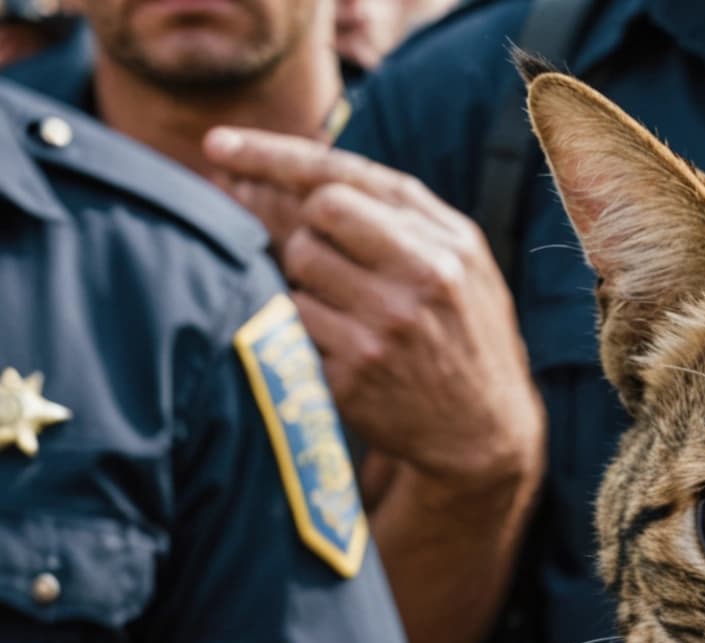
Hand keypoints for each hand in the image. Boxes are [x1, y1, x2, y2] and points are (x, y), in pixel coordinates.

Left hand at [204, 128, 543, 495]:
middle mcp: (425, 276)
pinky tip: (342, 346)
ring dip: (307, 281)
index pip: (348, 177)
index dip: (274, 156)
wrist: (485, 432)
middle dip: (310, 227)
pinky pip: (294, 320)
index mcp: (452, 242)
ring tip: (349, 310)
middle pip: (318, 212)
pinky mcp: (355, 372)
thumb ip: (392, 218)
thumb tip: (279, 177)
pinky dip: (305, 326)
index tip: (218, 145)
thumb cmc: (460, 336)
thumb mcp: (456, 268)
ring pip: (299, 265)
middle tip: (333, 259)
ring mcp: (388, 326)